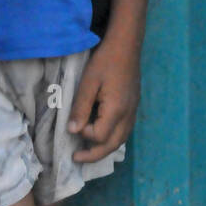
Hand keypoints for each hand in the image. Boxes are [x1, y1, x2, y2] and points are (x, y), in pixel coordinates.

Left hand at [67, 38, 140, 162]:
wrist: (126, 46)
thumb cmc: (105, 62)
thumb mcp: (88, 83)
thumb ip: (81, 108)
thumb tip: (72, 131)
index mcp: (116, 111)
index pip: (99, 135)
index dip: (84, 133)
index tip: (74, 121)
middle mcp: (128, 116)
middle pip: (112, 145)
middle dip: (94, 155)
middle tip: (76, 159)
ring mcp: (133, 112)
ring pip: (120, 140)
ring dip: (104, 149)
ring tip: (87, 151)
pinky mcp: (133, 107)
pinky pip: (124, 131)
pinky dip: (112, 139)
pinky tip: (101, 135)